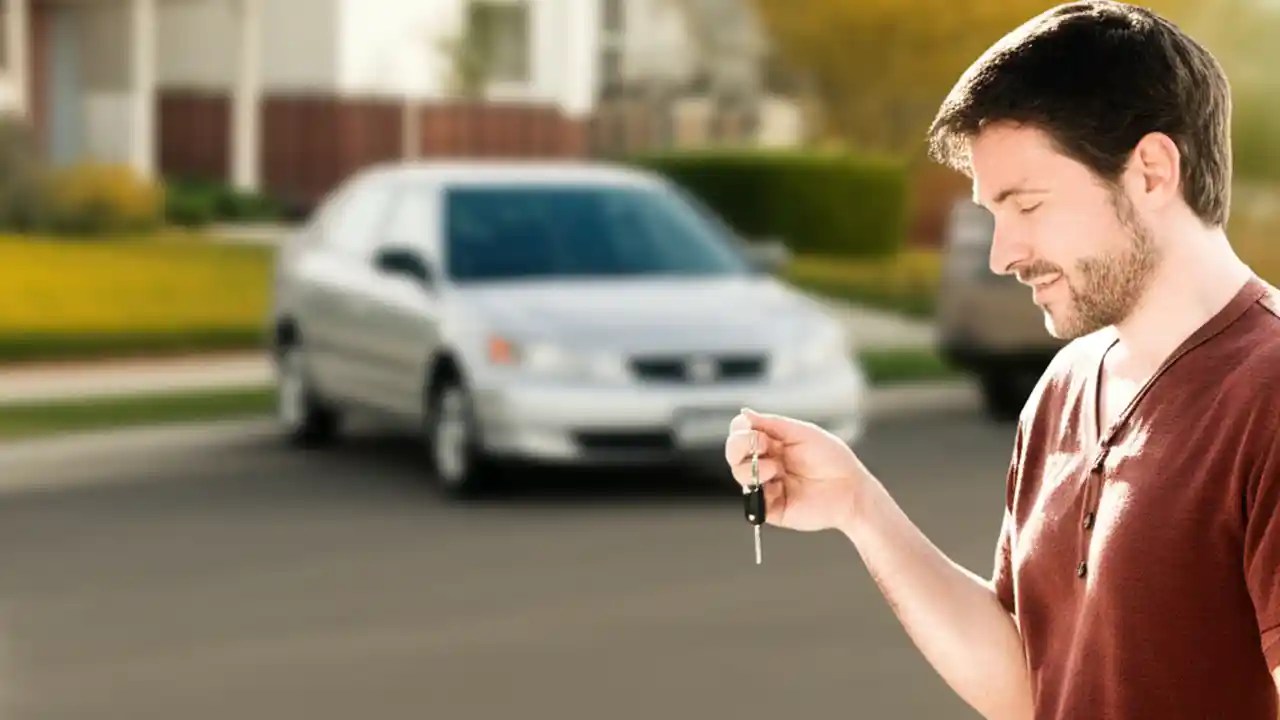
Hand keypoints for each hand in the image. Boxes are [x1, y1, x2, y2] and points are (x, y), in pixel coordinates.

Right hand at [724, 407, 871, 532]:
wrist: (851, 490)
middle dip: (739, 446)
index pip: (742, 434)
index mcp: (772, 444)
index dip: (740, 430)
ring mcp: (767, 485)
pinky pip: (753, 501)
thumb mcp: (803, 433)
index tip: (748, 427)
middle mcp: (766, 463)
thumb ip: (772, 424)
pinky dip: (759, 490)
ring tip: (774, 469)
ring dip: (751, 467)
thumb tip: (743, 414)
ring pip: (740, 474)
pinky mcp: (771, 508)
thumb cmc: (833, 459)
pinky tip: (776, 484)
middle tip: (758, 445)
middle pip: (734, 453)